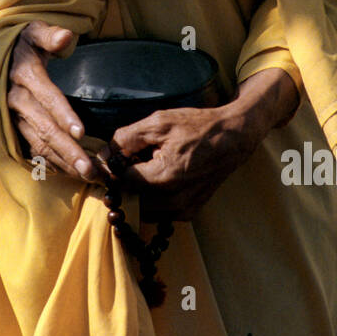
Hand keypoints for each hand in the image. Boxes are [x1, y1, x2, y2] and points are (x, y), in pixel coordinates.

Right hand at [7, 20, 108, 182]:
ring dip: (61, 161)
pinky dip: (48, 162)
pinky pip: (30, 149)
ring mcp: (11, 117)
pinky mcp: (10, 128)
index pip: (45, 96)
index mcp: (23, 74)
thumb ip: (50, 35)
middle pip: (43, 127)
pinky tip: (67, 172)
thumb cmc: (22, 42)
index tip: (81, 132)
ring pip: (37, 143)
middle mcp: (14, 99)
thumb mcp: (33, 31)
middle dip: (66, 150)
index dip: (63, 114)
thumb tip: (66, 37)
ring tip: (86, 175)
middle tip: (90, 169)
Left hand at [104, 68, 298, 219]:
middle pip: (130, 199)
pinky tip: (159, 179)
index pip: (120, 182)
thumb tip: (104, 155)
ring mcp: (183, 210)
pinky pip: (159, 213)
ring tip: (145, 169)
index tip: (112, 159)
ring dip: (137, 193)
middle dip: (123, 183)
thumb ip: (125, 139)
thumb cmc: (196, 126)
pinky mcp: (189, 213)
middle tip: (128, 163)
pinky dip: (152, 200)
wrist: (233, 138)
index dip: (112, 169)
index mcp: (163, 178)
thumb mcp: (158, 122)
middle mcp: (173, 201)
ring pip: (142, 210)